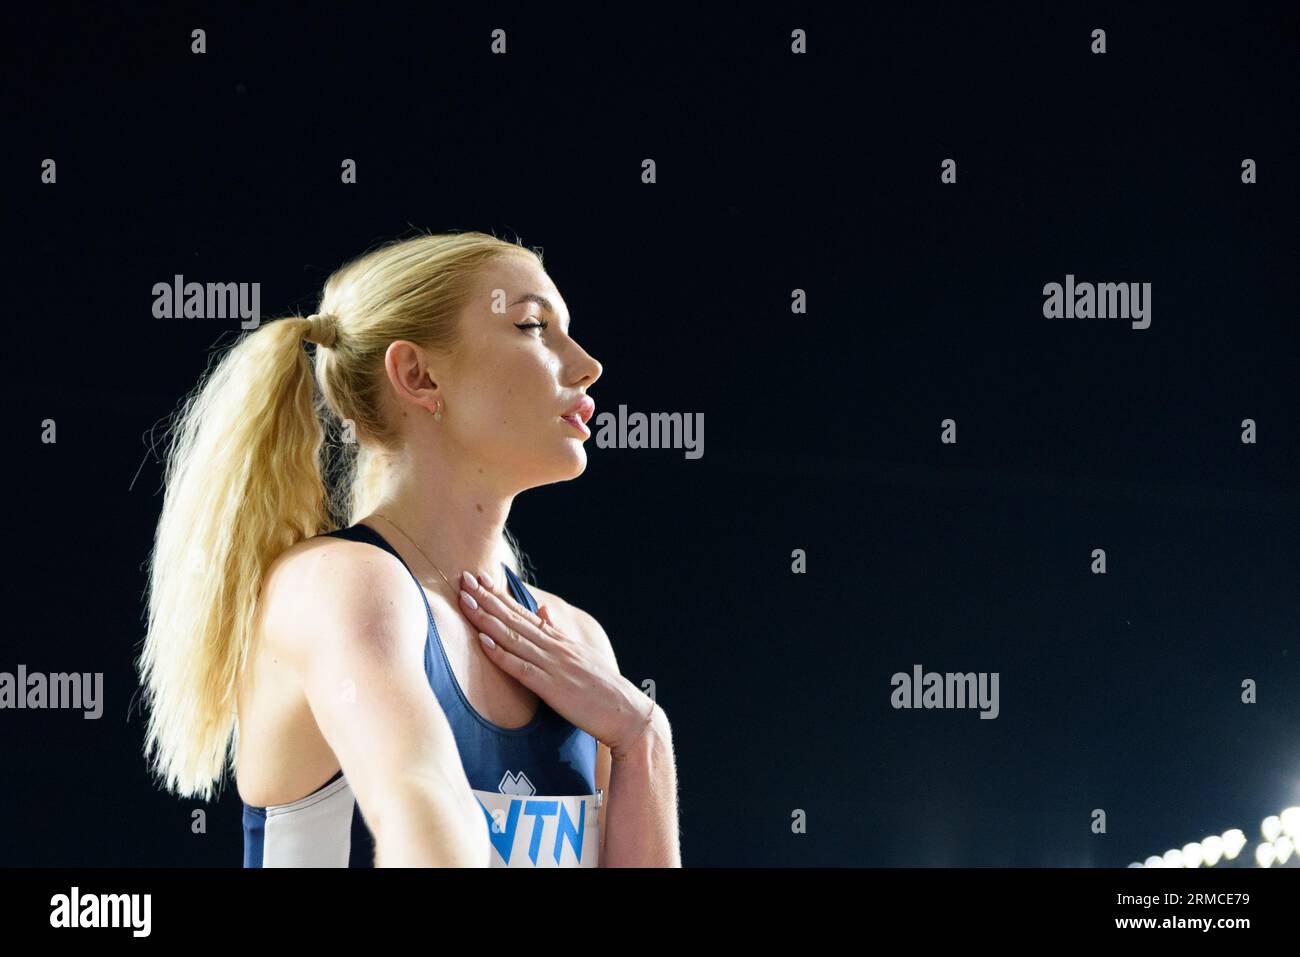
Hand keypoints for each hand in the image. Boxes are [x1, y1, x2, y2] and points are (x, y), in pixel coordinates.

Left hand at [457, 570, 651, 752]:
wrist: (626, 713)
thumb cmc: (602, 688)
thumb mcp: (579, 654)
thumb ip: (557, 632)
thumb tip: (541, 609)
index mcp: (559, 640)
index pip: (523, 612)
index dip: (499, 595)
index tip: (480, 578)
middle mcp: (554, 647)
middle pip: (514, 618)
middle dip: (487, 598)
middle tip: (464, 579)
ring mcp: (552, 665)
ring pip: (513, 637)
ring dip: (487, 619)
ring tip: (467, 601)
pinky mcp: (551, 687)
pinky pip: (521, 668)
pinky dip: (501, 654)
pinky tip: (483, 641)